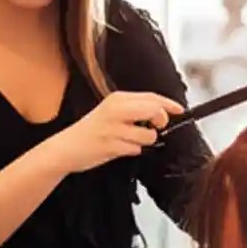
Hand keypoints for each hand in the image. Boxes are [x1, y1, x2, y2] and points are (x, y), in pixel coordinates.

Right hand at [50, 91, 183, 172]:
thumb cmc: (92, 131)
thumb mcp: (112, 112)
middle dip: (161, 121)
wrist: (66, 147)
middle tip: (157, 127)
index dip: (169, 104)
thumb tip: (162, 112)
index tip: (180, 110)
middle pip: (154, 110)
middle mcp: (116, 110)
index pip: (151, 97)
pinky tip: (119, 148)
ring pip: (148, 135)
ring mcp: (113, 128)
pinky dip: (132, 150)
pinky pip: (136, 149)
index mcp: (117, 99)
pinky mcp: (111, 145)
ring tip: (129, 140)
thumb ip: (134, 110)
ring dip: (144, 141)